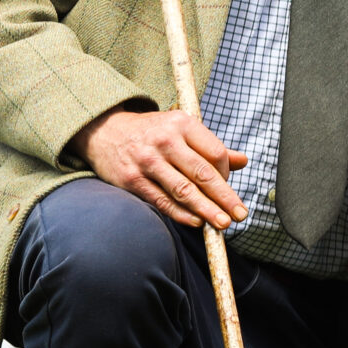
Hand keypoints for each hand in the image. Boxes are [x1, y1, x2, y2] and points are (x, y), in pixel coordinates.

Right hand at [76, 107, 247, 229]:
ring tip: (222, 224)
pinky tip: (197, 222)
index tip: (231, 188)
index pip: (215, 153)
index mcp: (182, 124)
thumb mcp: (181, 129)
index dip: (227, 174)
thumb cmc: (152, 132)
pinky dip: (181, 213)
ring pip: (183, 190)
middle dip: (225, 197)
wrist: (104, 130)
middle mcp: (165, 141)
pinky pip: (162, 200)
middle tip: (240, 214)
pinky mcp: (132, 179)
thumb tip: (243, 161)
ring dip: (206, 209)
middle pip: (202, 173)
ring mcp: (147, 161)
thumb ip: (211, 147)